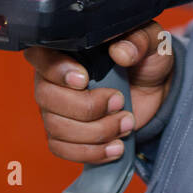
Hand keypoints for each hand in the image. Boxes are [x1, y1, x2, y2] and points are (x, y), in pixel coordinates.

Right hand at [24, 21, 174, 163]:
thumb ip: (139, 41)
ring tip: (126, 124)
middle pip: (48, 97)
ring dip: (96, 132)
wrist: (151, 90)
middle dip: (88, 107)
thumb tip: (121, 52)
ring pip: (56, 127)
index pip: (41, 56)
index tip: (84, 79)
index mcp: (66, 48)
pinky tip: (115, 147)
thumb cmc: (144, 59)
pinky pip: (63, 149)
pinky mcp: (65, 134)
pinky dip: (91, 152)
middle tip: (120, 101)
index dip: (57, 70)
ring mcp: (56, 108)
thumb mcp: (151, 43)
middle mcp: (53, 77)